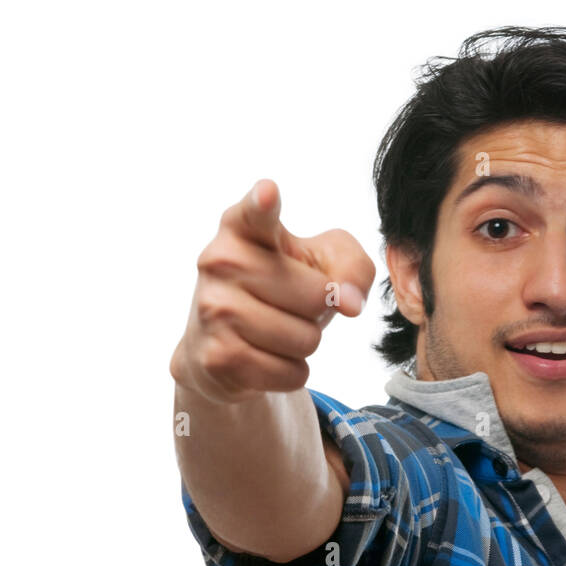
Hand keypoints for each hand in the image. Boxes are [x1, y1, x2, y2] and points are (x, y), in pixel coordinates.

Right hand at [169, 178, 375, 402]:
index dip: (264, 203)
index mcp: (243, 227)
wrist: (224, 344)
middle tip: (291, 303)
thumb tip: (350, 302)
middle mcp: (218, 261)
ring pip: (306, 339)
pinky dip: (292, 370)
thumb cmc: (282, 289)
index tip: (268, 193)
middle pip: (316, 296)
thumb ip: (352, 267)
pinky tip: (266, 356)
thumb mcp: (324, 263)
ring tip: (277, 329)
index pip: (255, 213)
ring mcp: (212, 309)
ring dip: (305, 342)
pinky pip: (291, 372)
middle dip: (319, 308)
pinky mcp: (217, 356)